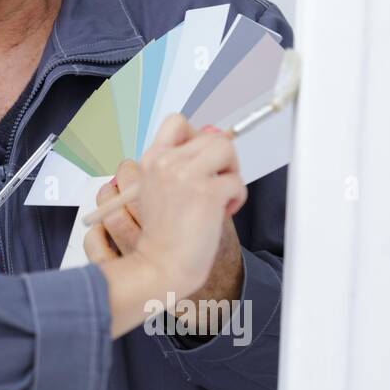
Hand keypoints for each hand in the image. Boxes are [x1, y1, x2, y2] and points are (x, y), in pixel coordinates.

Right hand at [86, 115, 245, 337]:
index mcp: (152, 160)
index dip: (198, 136)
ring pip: (227, 149)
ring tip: (218, 198)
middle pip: (212, 136)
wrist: (158, 266)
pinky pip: (236, 181)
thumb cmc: (163, 235)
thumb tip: (216, 134)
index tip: (204, 158)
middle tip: (216, 185)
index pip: (178, 122)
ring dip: (230, 174)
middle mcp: (166, 161)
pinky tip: (220, 213)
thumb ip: (182, 164)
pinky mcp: (206, 192)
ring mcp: (186, 175)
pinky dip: (235, 198)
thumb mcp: (160, 190)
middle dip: (222, 159)